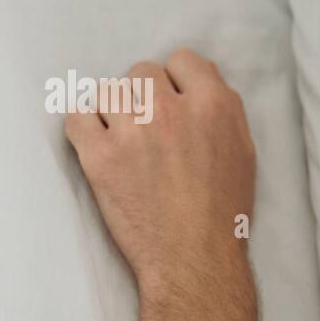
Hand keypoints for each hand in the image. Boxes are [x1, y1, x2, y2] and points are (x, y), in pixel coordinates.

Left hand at [64, 48, 255, 296]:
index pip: (182, 60)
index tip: (175, 106)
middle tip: (150, 132)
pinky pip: (75, 116)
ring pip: (107, 92)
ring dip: (114, 113)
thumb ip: (223, 112)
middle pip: (142, 73)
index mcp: (214, 106)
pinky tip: (98, 147)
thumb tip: (199, 84)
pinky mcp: (99, 157)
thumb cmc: (224, 213)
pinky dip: (83, 128)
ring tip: (125, 144)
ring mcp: (132, 132)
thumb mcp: (244, 153)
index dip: (177, 82)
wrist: (194, 261)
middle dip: (145, 98)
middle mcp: (172, 111)